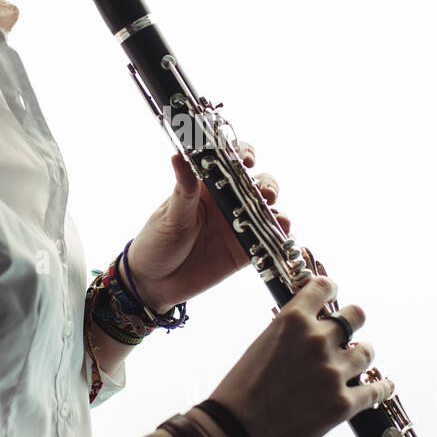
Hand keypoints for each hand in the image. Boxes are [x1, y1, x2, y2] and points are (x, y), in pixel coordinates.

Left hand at [125, 142, 288, 312]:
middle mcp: (227, 202)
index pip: (231, 161)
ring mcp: (239, 226)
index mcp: (207, 187)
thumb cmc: (157, 242)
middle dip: (268, 185)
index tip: (247, 160)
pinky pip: (269, 241)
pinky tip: (283, 237)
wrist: (154, 283)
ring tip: (277, 216)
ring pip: (268, 211)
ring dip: (277, 210)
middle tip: (264, 193)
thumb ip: (183, 189)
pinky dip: (281, 238)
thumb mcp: (171, 215)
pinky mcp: (245, 251)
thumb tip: (178, 155)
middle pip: (258, 184)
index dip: (244, 154)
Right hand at [205, 276, 390, 436]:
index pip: (324, 288)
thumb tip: (313, 327)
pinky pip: (376, 390)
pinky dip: (381, 387)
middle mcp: (317, 341)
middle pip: (356, 316)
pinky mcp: (343, 404)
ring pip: (367, 351)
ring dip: (360, 356)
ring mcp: (333, 372)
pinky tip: (383, 386)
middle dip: (352, 321)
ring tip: (356, 362)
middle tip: (349, 331)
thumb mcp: (262, 345)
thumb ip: (291, 332)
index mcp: (293, 321)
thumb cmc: (241, 390)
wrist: (236, 432)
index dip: (330, 289)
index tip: (333, 295)